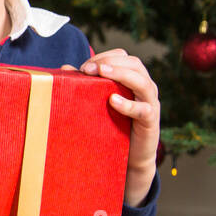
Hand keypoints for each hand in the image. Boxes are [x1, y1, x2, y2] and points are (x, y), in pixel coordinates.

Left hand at [65, 48, 159, 206]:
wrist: (129, 158)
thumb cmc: (112, 126)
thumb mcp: (97, 104)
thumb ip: (85, 86)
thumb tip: (64, 69)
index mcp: (132, 79)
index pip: (123, 57)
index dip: (104, 57)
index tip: (84, 66)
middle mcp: (144, 88)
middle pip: (135, 64)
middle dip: (110, 62)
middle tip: (88, 68)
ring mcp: (150, 104)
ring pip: (143, 82)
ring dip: (121, 74)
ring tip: (101, 72)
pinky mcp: (151, 122)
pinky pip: (144, 109)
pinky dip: (129, 104)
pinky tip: (113, 101)